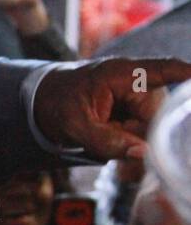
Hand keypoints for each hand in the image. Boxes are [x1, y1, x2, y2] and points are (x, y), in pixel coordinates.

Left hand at [34, 57, 190, 160]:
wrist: (46, 99)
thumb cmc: (58, 104)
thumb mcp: (74, 126)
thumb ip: (106, 141)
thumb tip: (143, 154)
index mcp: (120, 74)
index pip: (163, 70)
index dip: (185, 74)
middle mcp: (138, 80)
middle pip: (158, 116)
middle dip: (138, 135)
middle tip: (106, 136)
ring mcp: (142, 94)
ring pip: (153, 127)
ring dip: (132, 139)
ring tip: (104, 133)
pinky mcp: (141, 107)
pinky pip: (146, 130)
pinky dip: (131, 140)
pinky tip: (112, 136)